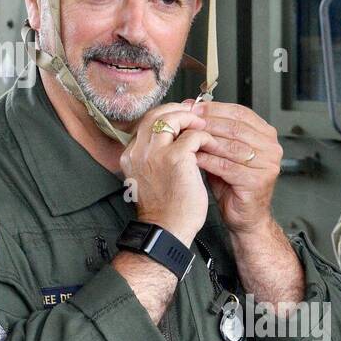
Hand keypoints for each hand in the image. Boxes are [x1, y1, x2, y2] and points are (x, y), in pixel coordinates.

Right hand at [120, 101, 210, 245]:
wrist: (166, 229)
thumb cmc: (164, 209)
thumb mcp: (149, 178)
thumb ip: (155, 158)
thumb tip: (174, 140)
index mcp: (130, 156)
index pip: (145, 123)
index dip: (165, 117)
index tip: (181, 119)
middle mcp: (138, 151)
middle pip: (155, 115)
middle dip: (177, 111)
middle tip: (194, 116)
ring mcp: (155, 153)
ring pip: (172, 118)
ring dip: (191, 120)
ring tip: (203, 128)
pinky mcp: (175, 158)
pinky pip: (193, 135)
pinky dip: (205, 137)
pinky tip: (211, 146)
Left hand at [188, 101, 283, 234]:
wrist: (244, 216)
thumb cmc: (232, 183)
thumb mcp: (222, 151)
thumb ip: (211, 130)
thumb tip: (191, 105)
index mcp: (266, 135)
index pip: (240, 113)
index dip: (215, 108)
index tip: (193, 106)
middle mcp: (271, 147)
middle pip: (235, 127)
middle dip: (208, 122)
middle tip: (187, 121)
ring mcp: (267, 164)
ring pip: (231, 145)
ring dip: (205, 140)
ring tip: (186, 138)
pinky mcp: (257, 181)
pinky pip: (226, 166)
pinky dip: (208, 160)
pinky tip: (193, 158)